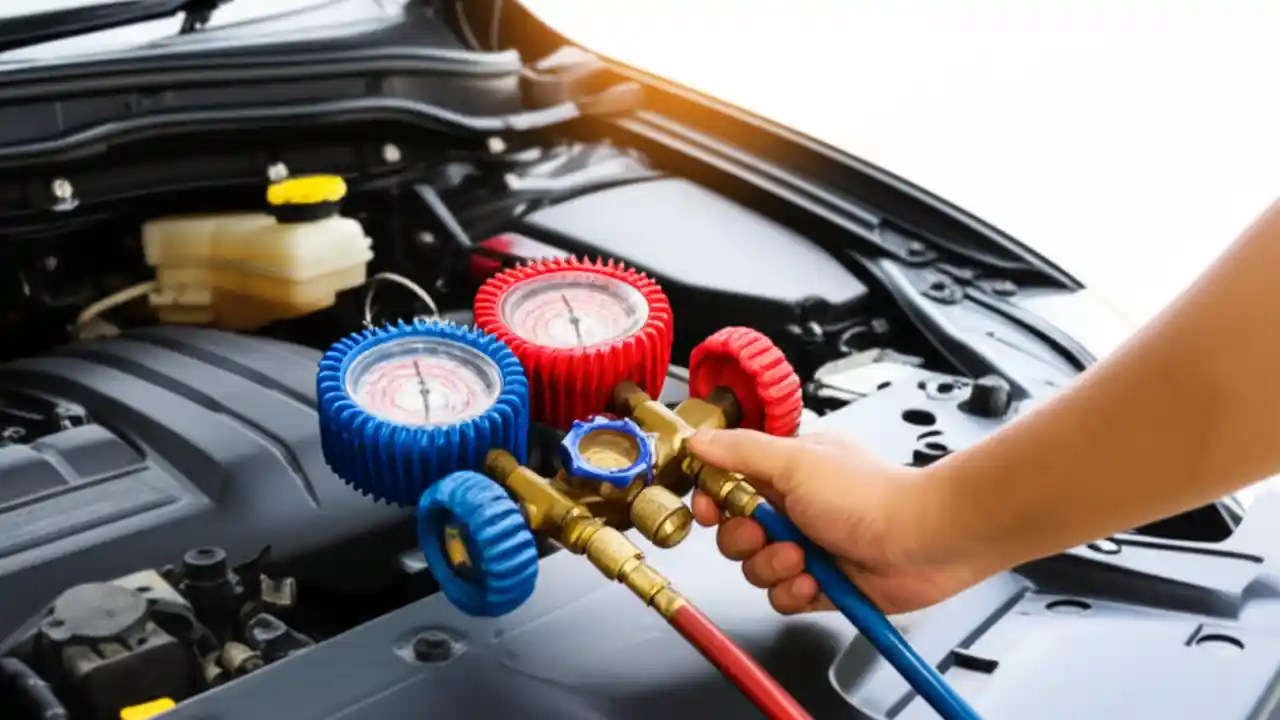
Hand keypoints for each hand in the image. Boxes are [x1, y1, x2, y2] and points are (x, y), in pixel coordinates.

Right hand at [687, 429, 987, 614]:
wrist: (922, 541)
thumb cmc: (870, 496)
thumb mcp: (794, 462)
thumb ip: (740, 452)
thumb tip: (698, 440)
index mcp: (785, 470)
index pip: (727, 482)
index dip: (711, 498)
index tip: (707, 508)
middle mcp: (793, 507)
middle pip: (734, 531)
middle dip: (743, 539)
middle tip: (765, 533)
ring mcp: (806, 546)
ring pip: (755, 568)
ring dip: (772, 567)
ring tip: (802, 558)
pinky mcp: (820, 583)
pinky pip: (781, 596)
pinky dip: (794, 592)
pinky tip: (816, 582)